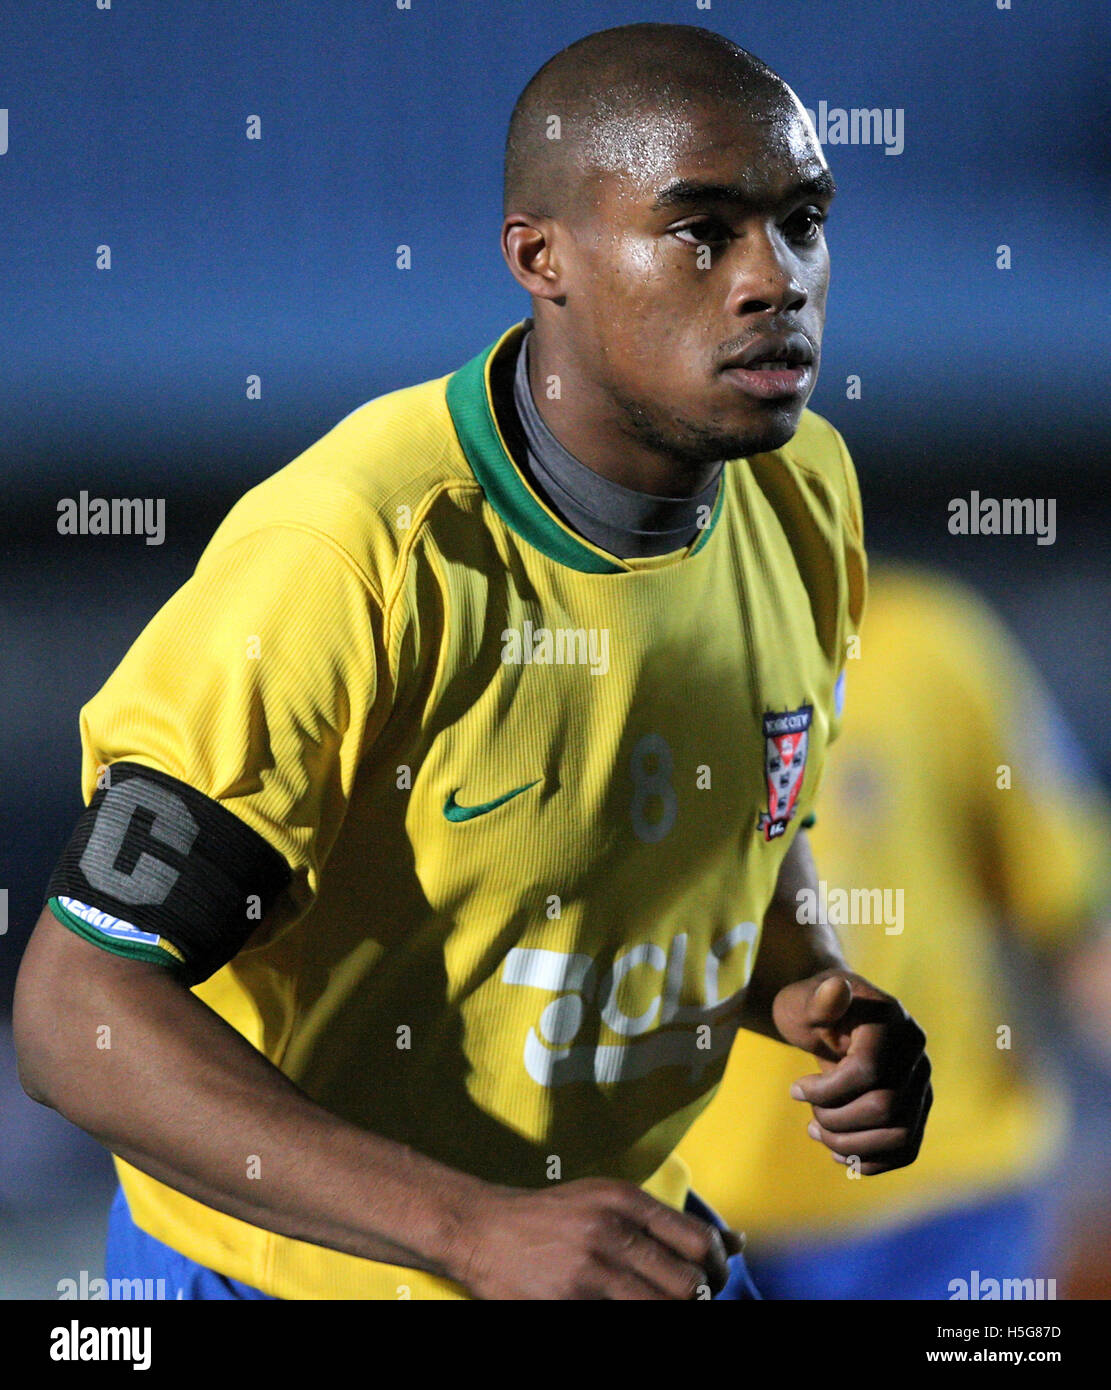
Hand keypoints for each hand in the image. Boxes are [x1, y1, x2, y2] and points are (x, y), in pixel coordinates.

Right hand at [448, 1177, 732, 1299]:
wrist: (482, 1228)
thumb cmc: (552, 1217)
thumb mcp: (608, 1202)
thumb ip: (666, 1222)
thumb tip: (737, 1242)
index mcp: (624, 1199)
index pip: (698, 1240)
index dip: (715, 1269)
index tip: (711, 1280)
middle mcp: (611, 1228)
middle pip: (687, 1282)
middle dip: (698, 1299)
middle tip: (690, 1300)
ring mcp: (590, 1268)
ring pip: (662, 1306)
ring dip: (671, 1311)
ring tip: (657, 1303)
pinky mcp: (570, 1300)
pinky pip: (625, 1317)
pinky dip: (637, 1317)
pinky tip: (625, 1309)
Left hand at [773, 971, 931, 1174]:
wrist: (831, 1020)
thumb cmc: (812, 1008)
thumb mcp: (804, 999)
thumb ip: (817, 999)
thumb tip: (835, 989)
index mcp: (891, 1019)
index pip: (868, 1070)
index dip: (827, 1090)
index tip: (796, 1089)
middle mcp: (916, 1052)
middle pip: (886, 1107)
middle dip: (837, 1120)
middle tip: (809, 1114)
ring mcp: (921, 1082)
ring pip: (900, 1134)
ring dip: (853, 1146)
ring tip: (818, 1133)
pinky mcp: (917, 1108)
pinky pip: (907, 1148)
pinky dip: (873, 1160)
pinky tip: (839, 1154)